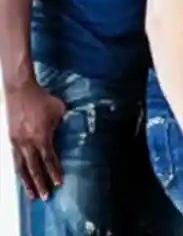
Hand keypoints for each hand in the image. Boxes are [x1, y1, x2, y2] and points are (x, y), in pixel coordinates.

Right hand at [5, 80, 65, 199]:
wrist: (20, 90)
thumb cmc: (42, 99)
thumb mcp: (59, 110)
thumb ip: (62, 124)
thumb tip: (66, 131)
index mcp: (42, 137)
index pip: (49, 159)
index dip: (54, 172)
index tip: (59, 183)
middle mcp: (28, 143)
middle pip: (34, 168)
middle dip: (41, 183)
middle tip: (46, 197)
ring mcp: (17, 142)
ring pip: (21, 168)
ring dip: (27, 182)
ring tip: (31, 195)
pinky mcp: (11, 140)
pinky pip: (15, 160)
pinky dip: (19, 171)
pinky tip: (21, 178)